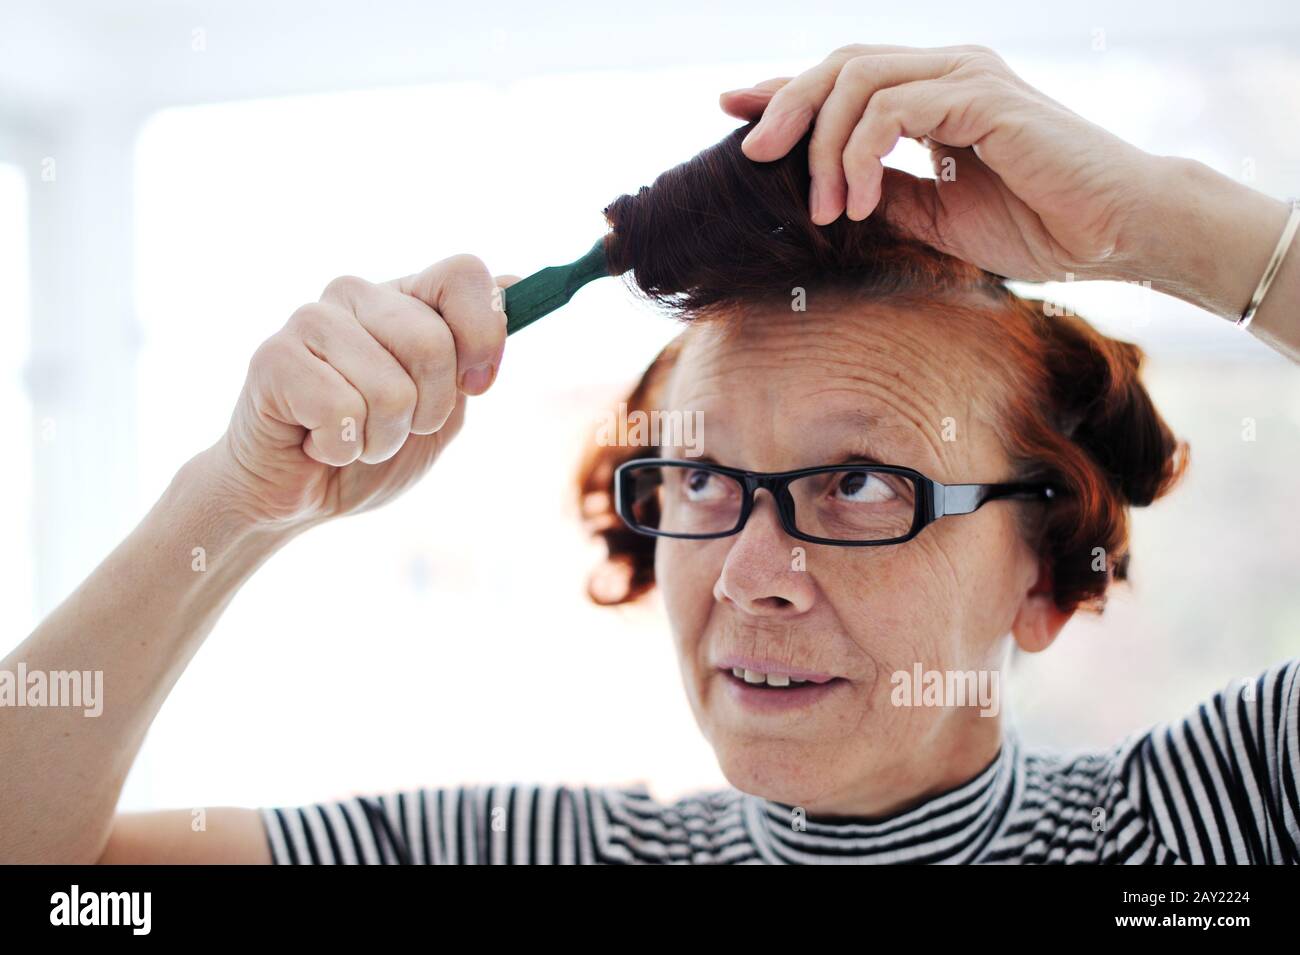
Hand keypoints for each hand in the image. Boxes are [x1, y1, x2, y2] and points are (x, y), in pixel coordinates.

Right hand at [213, 254, 515, 526]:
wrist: (296, 498)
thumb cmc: (369, 448)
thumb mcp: (442, 408)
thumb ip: (474, 352)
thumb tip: (517, 277)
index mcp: (405, 299)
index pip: (464, 273)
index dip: (483, 335)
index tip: (475, 387)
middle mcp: (358, 295)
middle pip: (433, 343)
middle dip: (426, 412)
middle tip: (390, 426)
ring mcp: (312, 320)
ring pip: (390, 390)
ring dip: (380, 438)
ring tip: (350, 436)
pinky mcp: (274, 357)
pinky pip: (342, 412)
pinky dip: (341, 448)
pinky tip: (316, 442)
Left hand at [720, 44, 1159, 282]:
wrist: (1112, 232)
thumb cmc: (1035, 224)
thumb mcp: (935, 215)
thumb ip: (885, 195)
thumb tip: (824, 199)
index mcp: (933, 93)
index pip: (843, 78)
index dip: (783, 91)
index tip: (731, 111)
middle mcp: (946, 71)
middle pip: (839, 64)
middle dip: (784, 107)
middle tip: (752, 158)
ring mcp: (964, 76)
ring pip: (857, 80)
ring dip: (824, 147)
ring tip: (826, 208)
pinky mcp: (981, 95)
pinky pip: (891, 108)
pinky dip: (862, 154)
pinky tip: (862, 201)